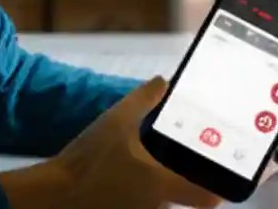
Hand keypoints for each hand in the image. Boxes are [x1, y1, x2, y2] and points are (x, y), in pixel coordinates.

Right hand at [52, 76, 222, 208]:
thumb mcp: (116, 120)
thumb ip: (144, 99)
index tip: (222, 172)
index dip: (220, 188)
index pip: (208, 197)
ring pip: (164, 204)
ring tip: (156, 167)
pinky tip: (131, 180)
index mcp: (163, 182)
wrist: (54, 194)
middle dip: (193, 186)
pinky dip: (143, 196)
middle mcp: (158, 205)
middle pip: (189, 202)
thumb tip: (164, 81)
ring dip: (165, 190)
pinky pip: (142, 206)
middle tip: (190, 164)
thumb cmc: (90, 159)